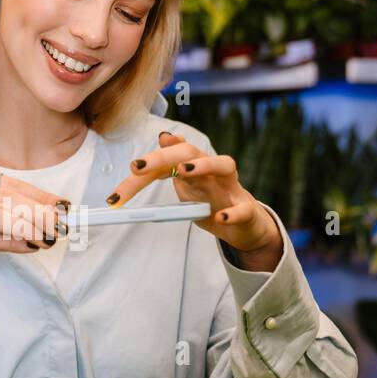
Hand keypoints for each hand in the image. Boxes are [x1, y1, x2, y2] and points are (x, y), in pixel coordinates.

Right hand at [0, 161, 68, 291]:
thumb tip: (46, 211)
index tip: (63, 206)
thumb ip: (1, 204)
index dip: (39, 195)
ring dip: (27, 228)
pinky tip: (28, 246)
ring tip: (49, 236)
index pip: (8, 182)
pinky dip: (9, 243)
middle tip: (62, 224)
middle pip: (4, 198)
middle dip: (37, 212)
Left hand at [105, 131, 283, 271]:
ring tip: (183, 172)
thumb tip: (146, 152)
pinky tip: (220, 217)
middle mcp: (213, 170)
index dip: (146, 164)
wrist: (244, 225)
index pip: (166, 159)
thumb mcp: (185, 188)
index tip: (130, 169)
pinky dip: (231, 213)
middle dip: (163, 157)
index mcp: (193, 165)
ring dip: (203, 166)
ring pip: (224, 165)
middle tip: (137, 167)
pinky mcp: (247, 209)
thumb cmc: (210, 203)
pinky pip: (242, 209)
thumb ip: (166, 173)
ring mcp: (231, 187)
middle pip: (189, 152)